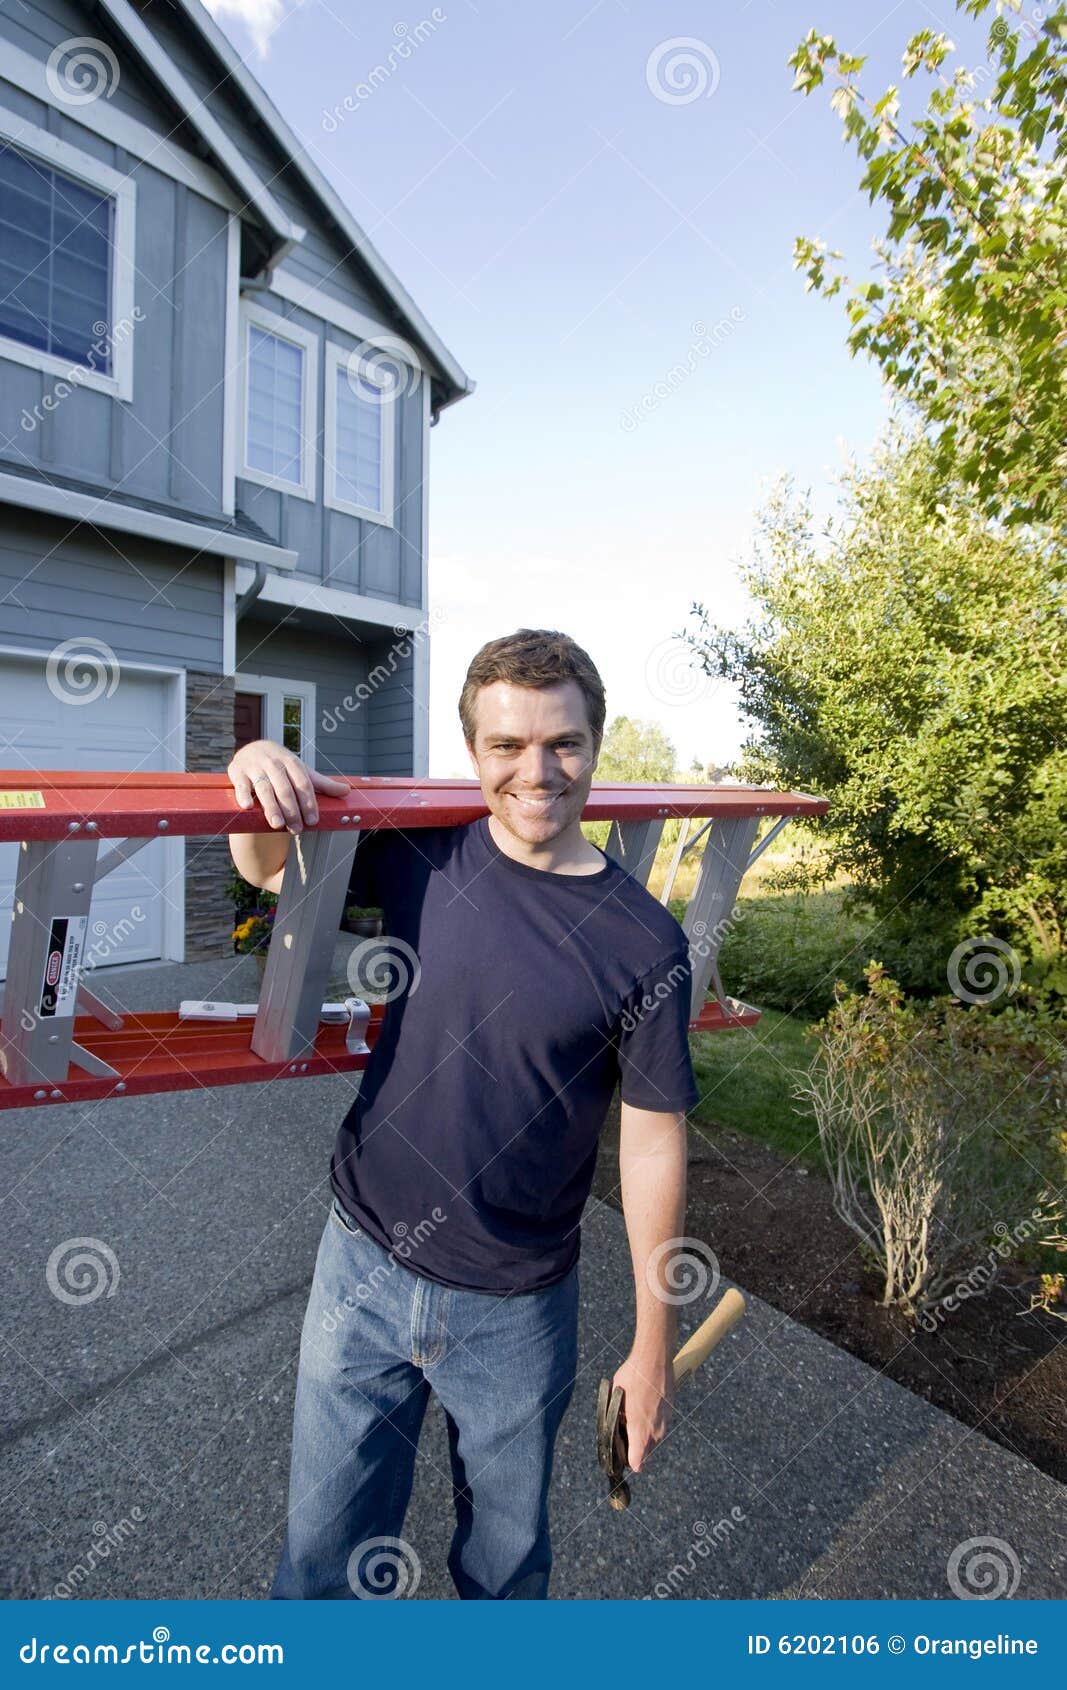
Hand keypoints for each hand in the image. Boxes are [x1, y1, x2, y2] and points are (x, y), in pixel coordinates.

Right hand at [227, 739, 350, 833]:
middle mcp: (273, 762)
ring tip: (278, 825)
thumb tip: (347, 791)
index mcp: (291, 761)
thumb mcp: (301, 770)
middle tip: (297, 829)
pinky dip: (243, 794)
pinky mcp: (236, 771)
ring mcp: (254, 765)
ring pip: (264, 788)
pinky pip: (240, 784)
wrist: (253, 748)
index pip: (302, 783)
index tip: (313, 820)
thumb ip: (321, 783)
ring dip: (271, 807)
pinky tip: (248, 807)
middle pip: (284, 788)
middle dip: (291, 810)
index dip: (308, 802)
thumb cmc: (281, 765)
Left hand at [611, 1348, 673, 1473]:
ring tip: (634, 1413)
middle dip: (635, 1444)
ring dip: (645, 1431)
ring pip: (654, 1437)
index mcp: (640, 1431)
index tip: (622, 1455)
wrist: (654, 1358)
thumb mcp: (615, 1399)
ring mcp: (666, 1421)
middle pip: (646, 1451)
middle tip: (624, 1428)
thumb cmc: (632, 1377)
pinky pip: (660, 1423)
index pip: (637, 1463)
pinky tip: (644, 1403)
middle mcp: (656, 1431)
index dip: (628, 1462)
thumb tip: (616, 1427)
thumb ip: (616, 1419)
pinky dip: (652, 1419)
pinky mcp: (671, 1410)